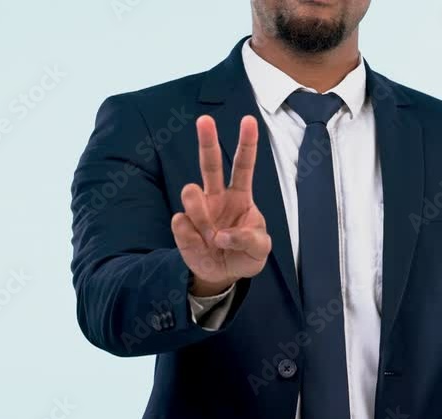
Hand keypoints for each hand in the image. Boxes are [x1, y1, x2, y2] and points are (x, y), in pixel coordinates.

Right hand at [172, 115, 270, 296]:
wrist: (222, 274)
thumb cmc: (244, 255)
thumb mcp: (260, 250)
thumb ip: (250, 241)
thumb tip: (222, 235)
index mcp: (241, 196)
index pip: (243, 166)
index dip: (247, 144)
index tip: (249, 120)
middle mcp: (217, 197)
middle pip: (209, 164)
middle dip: (207, 141)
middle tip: (205, 120)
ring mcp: (198, 210)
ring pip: (191, 193)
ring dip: (202, 216)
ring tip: (212, 236)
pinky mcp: (181, 226)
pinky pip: (181, 224)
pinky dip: (193, 240)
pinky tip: (201, 246)